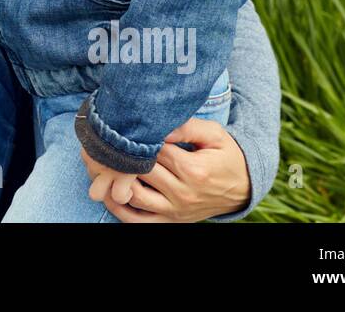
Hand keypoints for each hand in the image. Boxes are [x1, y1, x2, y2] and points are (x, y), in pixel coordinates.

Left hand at [79, 117, 250, 221]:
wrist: (242, 188)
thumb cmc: (226, 156)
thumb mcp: (214, 135)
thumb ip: (187, 126)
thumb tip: (160, 124)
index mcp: (194, 170)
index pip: (154, 150)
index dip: (137, 136)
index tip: (123, 123)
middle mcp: (182, 193)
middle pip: (140, 172)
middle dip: (120, 155)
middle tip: (104, 138)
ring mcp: (175, 211)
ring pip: (134, 196)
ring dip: (114, 181)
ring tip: (101, 163)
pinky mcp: (171, 221)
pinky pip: (139, 221)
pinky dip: (120, 210)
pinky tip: (108, 193)